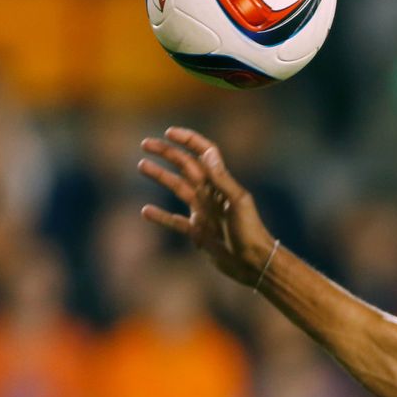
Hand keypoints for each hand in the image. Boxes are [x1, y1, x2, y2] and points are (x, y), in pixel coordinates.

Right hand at [137, 127, 276, 286]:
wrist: (254, 263)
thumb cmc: (250, 231)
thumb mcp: (237, 202)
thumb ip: (221, 178)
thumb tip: (207, 153)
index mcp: (222, 184)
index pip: (205, 154)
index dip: (189, 141)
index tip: (169, 132)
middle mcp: (211, 194)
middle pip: (186, 167)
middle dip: (167, 153)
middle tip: (145, 144)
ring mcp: (204, 212)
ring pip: (177, 188)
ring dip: (160, 176)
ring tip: (141, 165)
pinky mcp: (198, 232)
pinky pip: (175, 222)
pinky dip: (161, 216)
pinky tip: (145, 210)